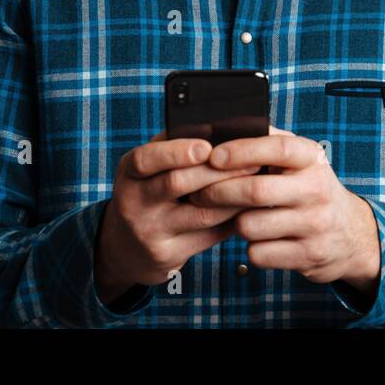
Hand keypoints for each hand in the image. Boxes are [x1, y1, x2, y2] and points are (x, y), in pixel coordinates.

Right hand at [95, 130, 261, 303]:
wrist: (126, 248)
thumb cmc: (148, 193)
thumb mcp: (148, 170)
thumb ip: (174, 148)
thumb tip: (220, 129)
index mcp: (128, 173)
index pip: (146, 159)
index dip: (176, 152)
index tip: (206, 147)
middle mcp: (133, 203)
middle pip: (178, 183)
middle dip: (218, 171)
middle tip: (253, 162)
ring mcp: (149, 232)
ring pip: (201, 213)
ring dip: (234, 197)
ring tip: (258, 183)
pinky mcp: (167, 255)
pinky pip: (209, 236)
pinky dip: (232, 219)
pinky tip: (248, 208)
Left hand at [188, 126, 380, 295]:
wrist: (351, 235)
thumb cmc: (311, 190)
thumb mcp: (302, 161)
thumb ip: (269, 144)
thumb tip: (222, 131)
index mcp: (313, 159)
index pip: (277, 148)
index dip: (242, 151)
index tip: (213, 157)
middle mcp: (317, 190)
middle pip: (256, 191)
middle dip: (218, 192)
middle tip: (200, 193)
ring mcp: (315, 225)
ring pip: (250, 226)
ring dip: (234, 223)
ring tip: (237, 217)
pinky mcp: (309, 255)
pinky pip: (258, 253)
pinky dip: (250, 247)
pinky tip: (259, 239)